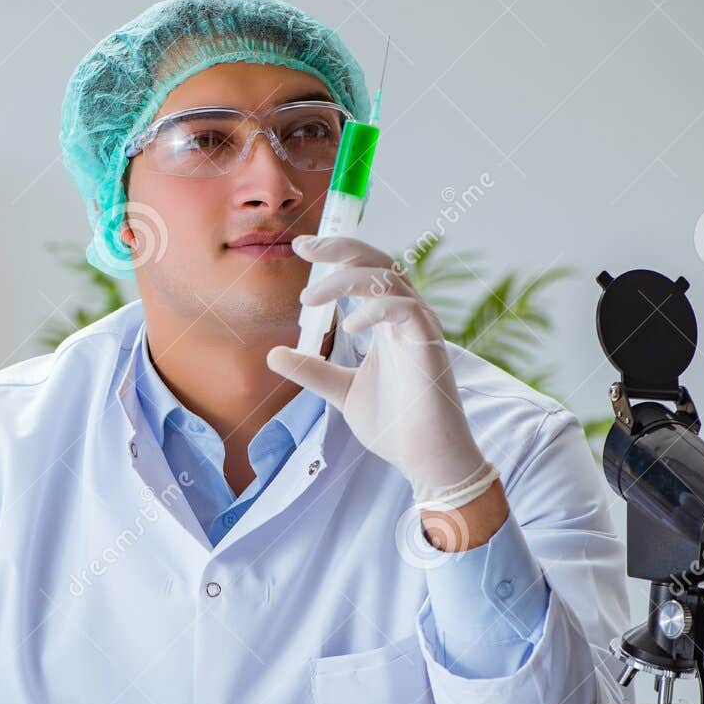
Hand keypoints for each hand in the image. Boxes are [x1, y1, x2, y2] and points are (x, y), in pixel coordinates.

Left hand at [266, 235, 497, 510]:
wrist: (424, 457)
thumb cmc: (394, 423)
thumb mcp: (340, 390)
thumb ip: (312, 369)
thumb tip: (273, 353)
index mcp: (387, 322)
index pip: (364, 271)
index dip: (335, 254)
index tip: (301, 247)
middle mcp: (406, 317)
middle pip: (379, 261)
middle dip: (341, 248)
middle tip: (303, 245)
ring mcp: (421, 328)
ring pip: (389, 278)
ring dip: (347, 279)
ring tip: (311, 299)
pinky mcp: (430, 345)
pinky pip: (407, 310)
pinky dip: (377, 309)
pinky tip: (350, 326)